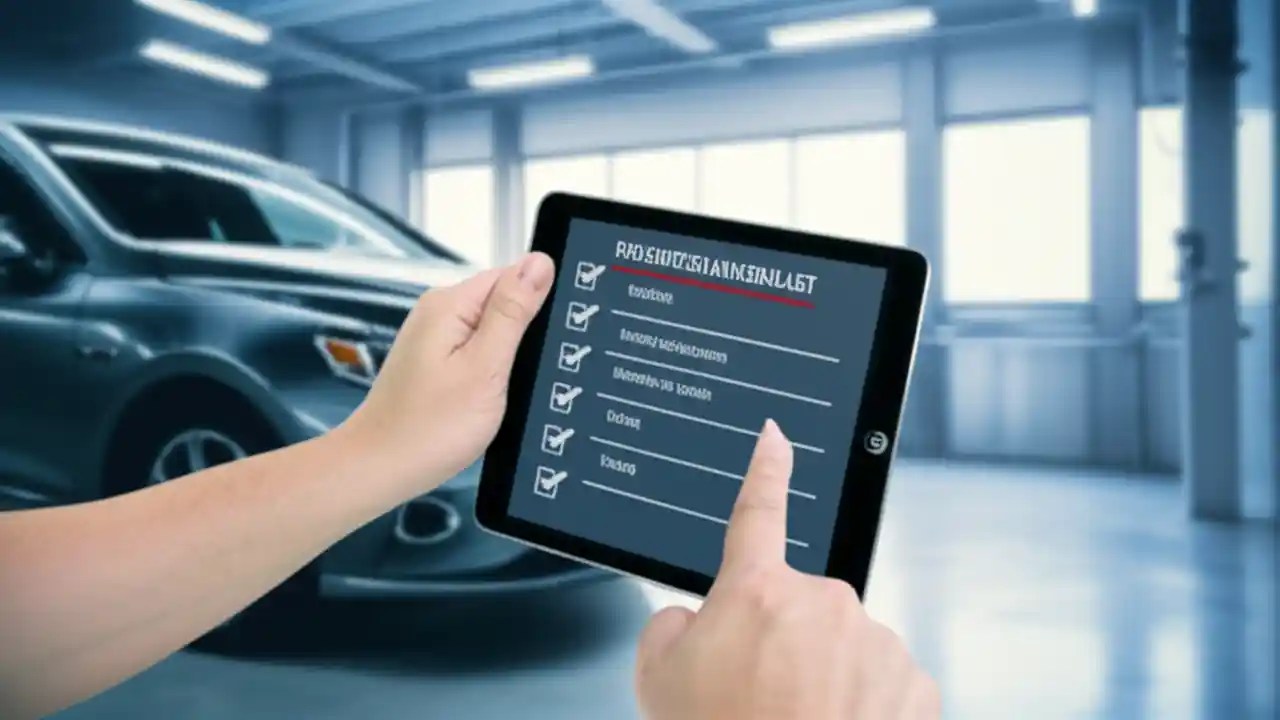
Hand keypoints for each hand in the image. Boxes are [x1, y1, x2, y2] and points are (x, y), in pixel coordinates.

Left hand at [340, 253, 554, 496]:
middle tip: (528, 371)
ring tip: (511, 385)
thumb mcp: (485, 367)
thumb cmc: (430, 428)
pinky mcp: (433, 361)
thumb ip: (513, 312)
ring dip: (508, 353)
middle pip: (501, 300)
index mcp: (449, 304)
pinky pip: (476, 349)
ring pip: (491, 328)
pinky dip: (491, 368)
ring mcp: (433, 338)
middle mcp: (437, 313)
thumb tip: (539, 262)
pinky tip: (493, 393)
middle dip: (525, 331)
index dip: (539, 302)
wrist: (380, 469)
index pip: (512, 276)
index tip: (549, 338)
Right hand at [635, 420, 939, 719]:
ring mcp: (874, 643)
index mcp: (756, 592)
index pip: (758, 510)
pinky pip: (881, 681)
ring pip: (842, 646)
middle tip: (758, 692)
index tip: (777, 436)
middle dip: (781, 638)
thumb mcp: (656, 682)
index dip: (766, 468)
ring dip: (823, 676)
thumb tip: (692, 622)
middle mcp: (822, 604)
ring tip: (795, 719)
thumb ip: (670, 628)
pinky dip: (862, 705)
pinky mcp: (913, 683)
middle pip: (797, 605)